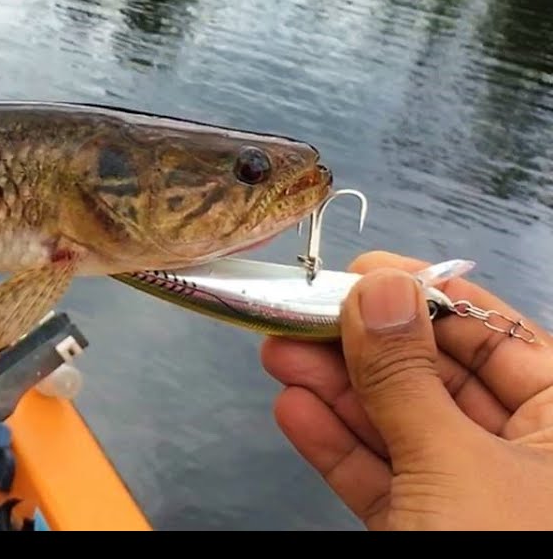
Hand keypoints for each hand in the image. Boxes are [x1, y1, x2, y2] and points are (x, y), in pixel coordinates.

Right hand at [262, 250, 552, 530]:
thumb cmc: (502, 552)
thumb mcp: (452, 460)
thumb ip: (405, 377)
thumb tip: (378, 288)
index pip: (498, 341)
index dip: (428, 300)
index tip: (362, 272)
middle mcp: (524, 457)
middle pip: (437, 381)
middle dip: (362, 347)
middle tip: (302, 313)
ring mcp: (470, 496)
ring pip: (397, 426)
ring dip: (334, 390)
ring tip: (278, 351)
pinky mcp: (422, 528)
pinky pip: (378, 475)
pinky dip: (335, 444)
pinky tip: (294, 409)